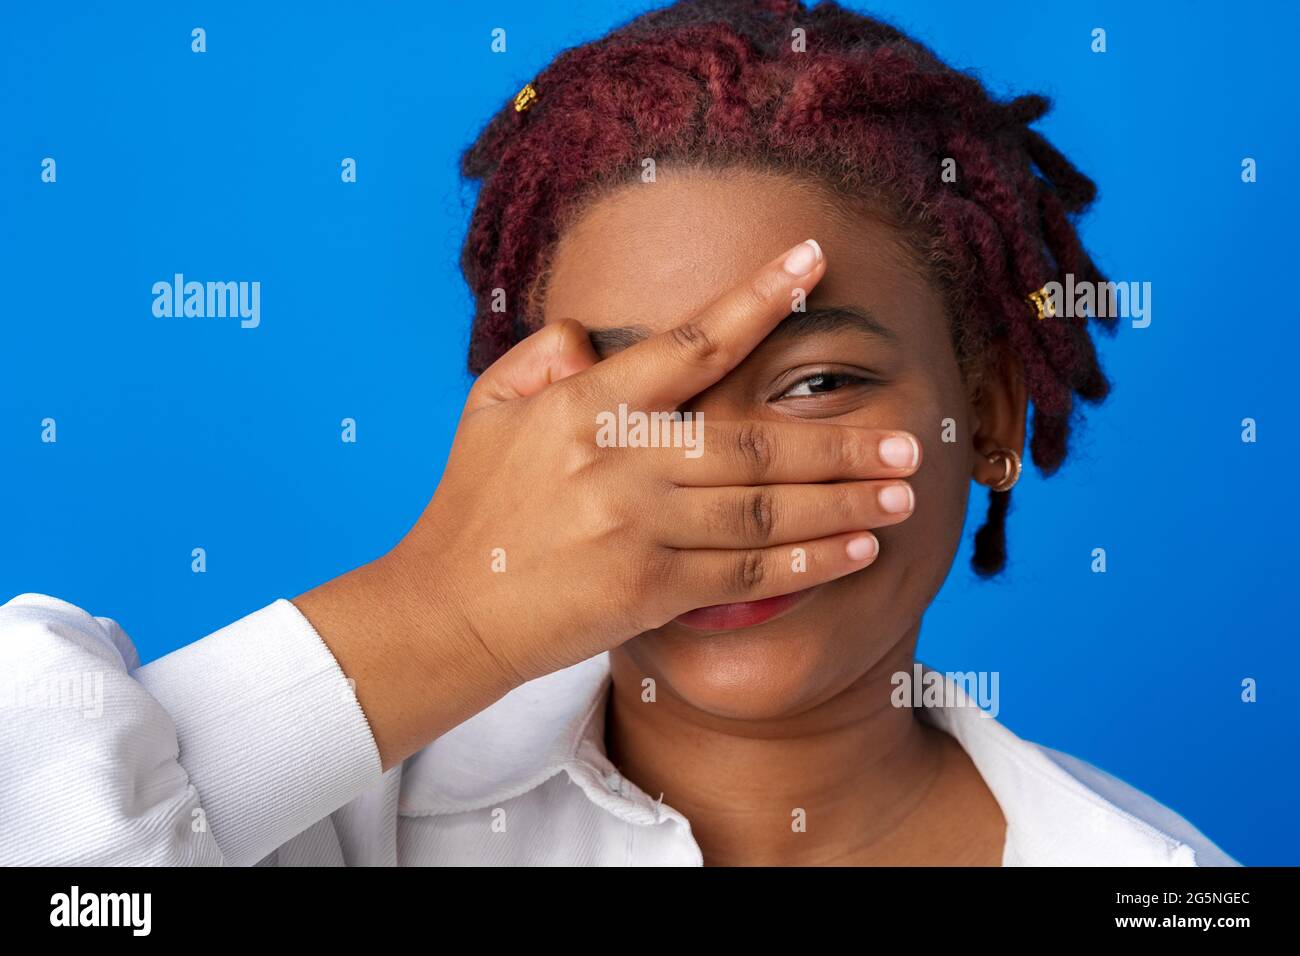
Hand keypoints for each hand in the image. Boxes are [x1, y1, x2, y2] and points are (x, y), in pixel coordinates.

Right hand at [295, 239, 921, 766]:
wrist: (447, 610)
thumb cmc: (473, 505)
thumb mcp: (489, 408)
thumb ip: (543, 355)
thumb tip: (592, 333)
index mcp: (585, 406)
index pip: (690, 343)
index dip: (757, 299)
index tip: (812, 261)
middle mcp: (622, 463)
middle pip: (754, 445)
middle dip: (838, 441)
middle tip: (904, 438)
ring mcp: (640, 532)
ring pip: (764, 512)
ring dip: (843, 502)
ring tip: (902, 493)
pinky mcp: (650, 592)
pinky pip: (747, 575)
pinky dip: (808, 562)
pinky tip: (856, 550)